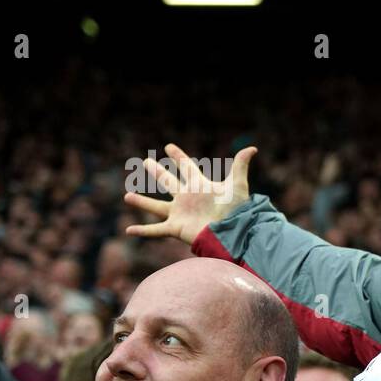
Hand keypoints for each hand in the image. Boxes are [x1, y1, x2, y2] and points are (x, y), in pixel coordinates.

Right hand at [124, 144, 257, 244]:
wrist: (232, 232)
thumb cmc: (236, 210)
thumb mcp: (238, 186)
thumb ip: (241, 165)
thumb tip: (253, 147)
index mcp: (199, 186)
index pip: (186, 167)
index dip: (178, 156)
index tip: (168, 147)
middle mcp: (187, 198)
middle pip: (168, 182)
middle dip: (157, 172)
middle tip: (145, 162)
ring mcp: (180, 213)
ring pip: (156, 207)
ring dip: (142, 202)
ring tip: (127, 197)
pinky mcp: (176, 228)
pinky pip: (155, 230)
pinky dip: (142, 231)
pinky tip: (128, 231)